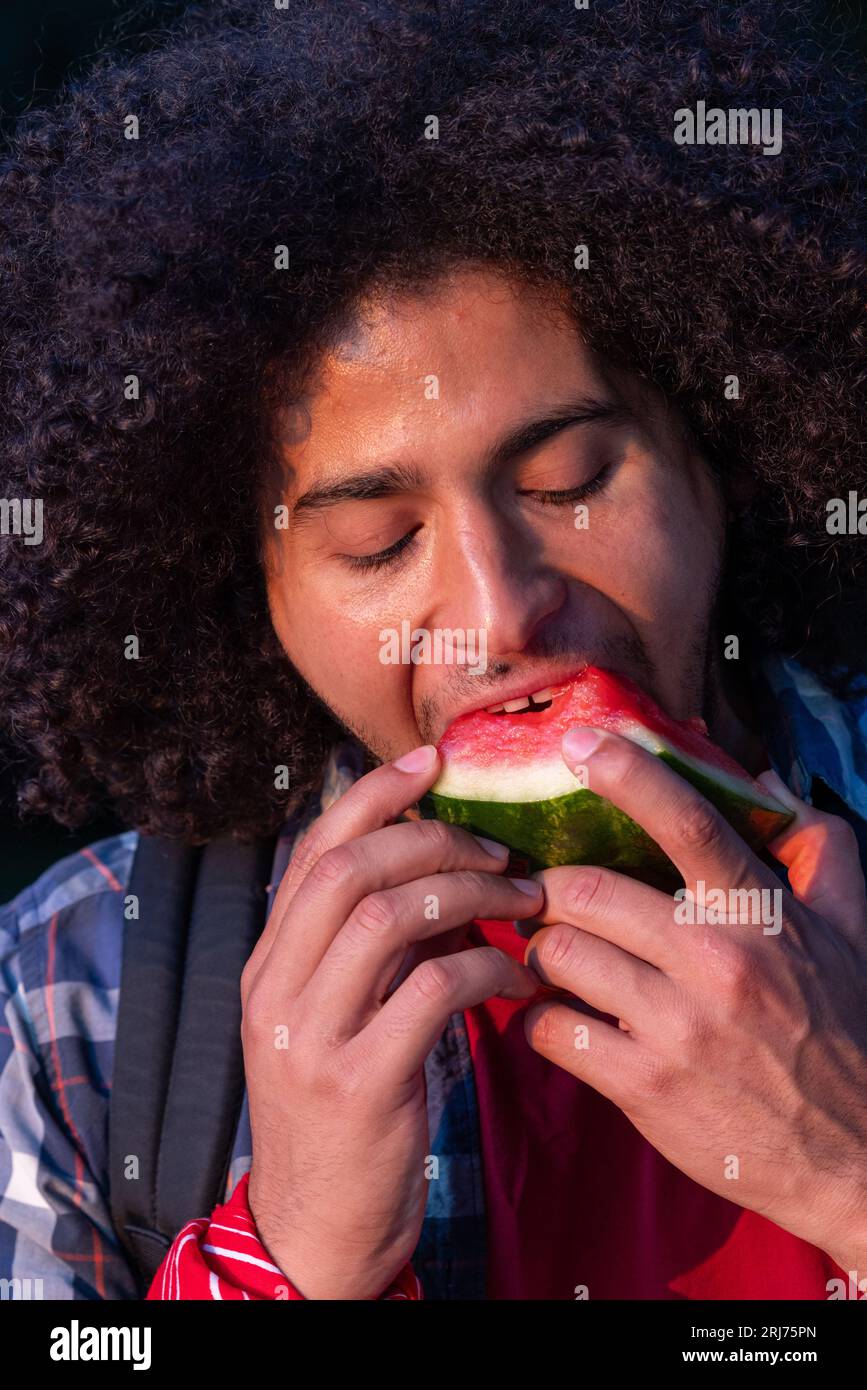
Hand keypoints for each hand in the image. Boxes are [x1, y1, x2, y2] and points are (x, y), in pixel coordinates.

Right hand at [241, 744, 540, 1298]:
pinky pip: (431, 991)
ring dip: (467, 894)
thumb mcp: (340, 1019)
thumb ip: (376, 948)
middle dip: (433, 839)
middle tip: (499, 849)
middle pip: (349, 870)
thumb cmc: (344, 1113)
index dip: (375, 794)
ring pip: (386, 918)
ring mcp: (310, 1036)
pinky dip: (485, 966)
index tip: (433, 761)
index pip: (314, 850)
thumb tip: (444, 873)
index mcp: (268, 964)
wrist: (317, 1229)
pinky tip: (518, 974)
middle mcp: (274, 989)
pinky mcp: (359, 1083)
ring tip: (520, 899)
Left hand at [520, 725, 866, 1272]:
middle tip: (542, 893)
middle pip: (587, 889)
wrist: (854, 1157)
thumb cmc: (843, 1029)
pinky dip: (540, 1016)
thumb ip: (817, 846)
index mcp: (760, 915)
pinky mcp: (643, 1086)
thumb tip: (763, 781)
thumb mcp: (852, 929)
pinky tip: (560, 1016)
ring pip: (559, 954)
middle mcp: (715, 962)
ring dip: (541, 949)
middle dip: (549, 886)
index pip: (688, 823)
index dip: (626, 774)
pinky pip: (553, 1028)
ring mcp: (676, 1027)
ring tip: (554, 956)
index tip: (577, 742)